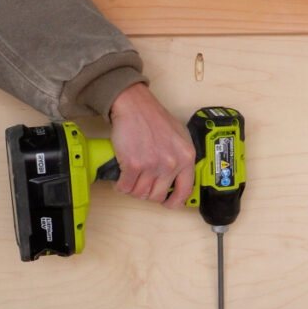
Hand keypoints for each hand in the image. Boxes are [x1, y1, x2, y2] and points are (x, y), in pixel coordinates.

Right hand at [108, 83, 195, 207]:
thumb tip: (180, 179)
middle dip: (147, 193)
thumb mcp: (180, 137)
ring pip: (140, 193)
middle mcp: (171, 163)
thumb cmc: (155, 119)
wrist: (135, 106)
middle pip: (157, 196)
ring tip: (131, 178)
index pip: (185, 191)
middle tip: (142, 183)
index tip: (168, 203)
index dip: (174, 202)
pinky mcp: (133, 164)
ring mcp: (152, 165)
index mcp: (186, 158)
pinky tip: (121, 177)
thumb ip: (182, 158)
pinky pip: (125, 187)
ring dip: (133, 189)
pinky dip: (120, 185)